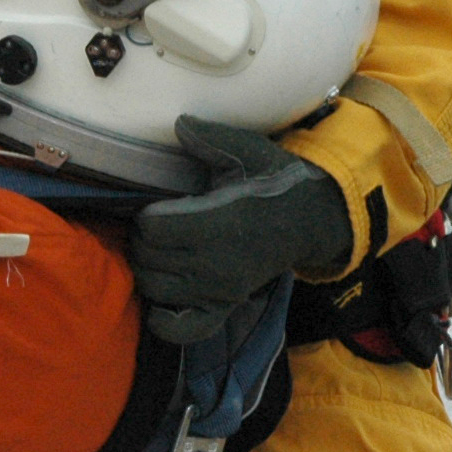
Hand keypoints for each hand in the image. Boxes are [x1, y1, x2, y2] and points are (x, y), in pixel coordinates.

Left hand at [130, 117, 352, 344]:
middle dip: (140, 240)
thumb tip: (179, 123)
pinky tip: (162, 296)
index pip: (151, 228)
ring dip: (148, 269)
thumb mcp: (248, 151)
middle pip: (146, 258)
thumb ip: (210, 138)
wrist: (311, 220)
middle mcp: (216, 263)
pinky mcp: (225, 306)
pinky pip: (184, 329)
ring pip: (154, 288)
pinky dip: (164, 318)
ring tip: (159, 252)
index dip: (144, 214)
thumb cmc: (273, 181)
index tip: (155, 205)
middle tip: (154, 227)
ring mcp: (219, 290)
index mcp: (218, 222)